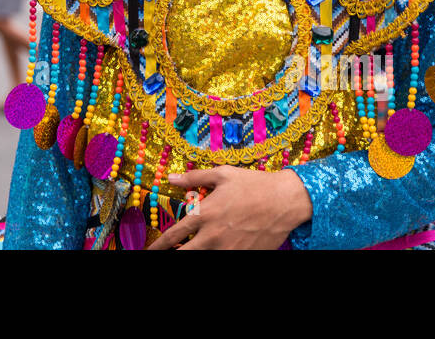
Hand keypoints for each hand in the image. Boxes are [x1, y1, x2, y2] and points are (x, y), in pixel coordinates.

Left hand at [148, 166, 312, 249]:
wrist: (286, 200)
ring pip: (203, 259)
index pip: (174, 235)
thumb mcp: (222, 174)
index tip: (149, 250)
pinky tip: (216, 249)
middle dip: (171, 256)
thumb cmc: (253, 184)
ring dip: (196, 254)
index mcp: (205, 214)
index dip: (158, 246)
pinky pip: (226, 259)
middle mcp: (213, 236)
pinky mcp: (245, 255)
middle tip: (162, 255)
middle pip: (184, 254)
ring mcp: (229, 249)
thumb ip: (193, 177)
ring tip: (193, 249)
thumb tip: (170, 178)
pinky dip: (217, 255)